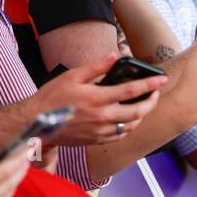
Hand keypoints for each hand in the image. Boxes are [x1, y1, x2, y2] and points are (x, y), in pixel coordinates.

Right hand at [36, 56, 167, 145]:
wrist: (34, 123)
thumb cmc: (51, 98)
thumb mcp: (72, 76)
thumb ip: (96, 67)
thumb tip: (115, 56)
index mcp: (97, 99)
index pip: (132, 90)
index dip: (150, 84)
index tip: (162, 79)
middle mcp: (102, 117)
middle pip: (138, 112)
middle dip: (151, 102)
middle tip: (155, 93)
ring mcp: (100, 131)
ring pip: (131, 125)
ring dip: (141, 115)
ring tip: (143, 105)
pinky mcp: (95, 140)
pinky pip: (119, 135)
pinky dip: (128, 127)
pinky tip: (127, 119)